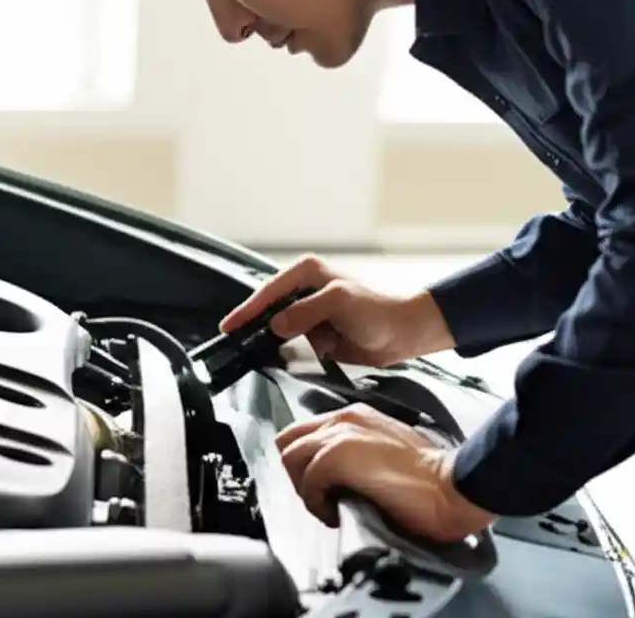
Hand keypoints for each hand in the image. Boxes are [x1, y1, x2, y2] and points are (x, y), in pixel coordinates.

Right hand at [220, 254, 455, 365]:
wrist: (407, 333)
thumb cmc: (379, 308)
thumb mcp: (340, 302)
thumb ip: (306, 312)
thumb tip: (275, 325)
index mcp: (307, 273)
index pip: (268, 291)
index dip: (247, 310)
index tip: (228, 328)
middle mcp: (304, 291)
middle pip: (269, 311)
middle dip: (257, 329)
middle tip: (238, 346)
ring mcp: (310, 315)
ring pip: (280, 333)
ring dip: (278, 345)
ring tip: (272, 354)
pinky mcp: (316, 336)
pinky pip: (294, 348)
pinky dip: (293, 356)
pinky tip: (296, 361)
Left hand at [276, 404, 494, 542]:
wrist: (450, 487)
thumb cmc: (429, 478)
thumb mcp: (384, 452)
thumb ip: (356, 453)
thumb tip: (336, 478)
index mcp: (354, 416)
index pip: (305, 432)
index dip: (307, 463)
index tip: (324, 487)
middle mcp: (342, 418)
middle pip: (289, 442)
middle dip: (298, 473)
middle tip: (322, 497)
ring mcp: (338, 435)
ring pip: (291, 459)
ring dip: (305, 489)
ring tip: (330, 507)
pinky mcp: (336, 457)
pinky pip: (307, 482)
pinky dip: (316, 503)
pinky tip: (337, 514)